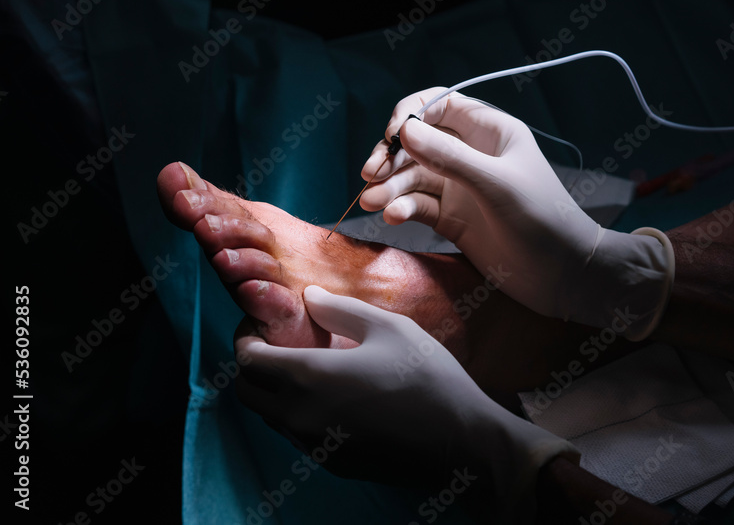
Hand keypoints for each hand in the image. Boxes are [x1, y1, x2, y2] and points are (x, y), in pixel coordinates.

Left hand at [235, 285, 577, 520]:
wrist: (459, 443)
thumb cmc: (427, 378)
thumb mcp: (389, 328)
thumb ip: (340, 310)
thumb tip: (308, 297)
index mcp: (309, 378)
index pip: (246, 361)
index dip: (246, 338)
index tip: (261, 325)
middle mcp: (301, 416)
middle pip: (246, 394)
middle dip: (251, 366)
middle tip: (276, 344)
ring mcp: (314, 445)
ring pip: (269, 416)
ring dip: (274, 391)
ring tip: (307, 367)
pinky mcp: (331, 463)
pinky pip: (296, 434)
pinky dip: (297, 412)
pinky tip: (331, 395)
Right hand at [359, 89, 674, 338]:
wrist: (563, 275)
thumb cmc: (542, 219)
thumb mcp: (496, 183)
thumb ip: (449, 157)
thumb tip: (404, 131)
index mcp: (490, 132)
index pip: (439, 104)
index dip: (410, 114)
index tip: (392, 136)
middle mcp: (472, 154)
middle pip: (418, 142)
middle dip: (391, 155)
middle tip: (370, 175)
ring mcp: (461, 187)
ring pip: (413, 176)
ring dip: (390, 186)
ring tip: (371, 203)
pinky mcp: (453, 219)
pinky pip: (418, 205)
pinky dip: (402, 208)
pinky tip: (394, 216)